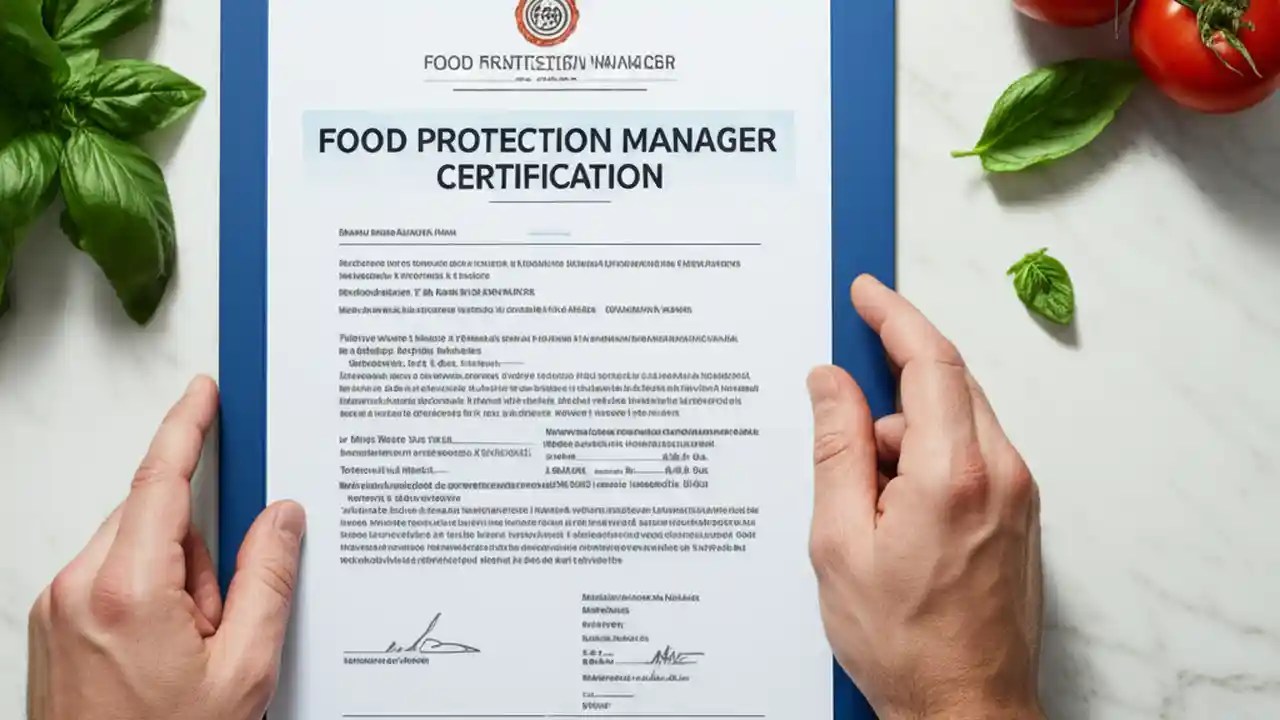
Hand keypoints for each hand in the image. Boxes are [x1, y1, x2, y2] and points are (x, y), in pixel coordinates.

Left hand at [27, 376, 305, 719]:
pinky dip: (145, 600)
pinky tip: (163, 655)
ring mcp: (55, 608)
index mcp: (127, 589)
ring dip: (174, 582)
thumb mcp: (243, 669)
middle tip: (222, 618)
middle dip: (198, 553)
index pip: (162, 480)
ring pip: (133, 552)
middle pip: (154, 519)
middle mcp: (77, 588)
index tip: (203, 393)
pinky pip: (108, 581)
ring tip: (189, 652)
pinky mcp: (49, 626)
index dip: (187, 427)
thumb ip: (268, 580)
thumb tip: (281, 518)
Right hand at [807, 276, 1042, 719]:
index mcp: (953, 473)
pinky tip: (890, 513)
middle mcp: (1001, 474)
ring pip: (956, 423)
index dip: (894, 315)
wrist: (965, 709)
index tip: (866, 291)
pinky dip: (926, 461)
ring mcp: (1018, 496)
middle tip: (840, 411)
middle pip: (947, 385)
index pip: (930, 360)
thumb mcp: (839, 542)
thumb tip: (830, 384)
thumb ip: (836, 449)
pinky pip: (970, 457)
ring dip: (904, 436)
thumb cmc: (903, 643)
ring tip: (861, 506)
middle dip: (889, 383)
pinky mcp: (1018, 516)